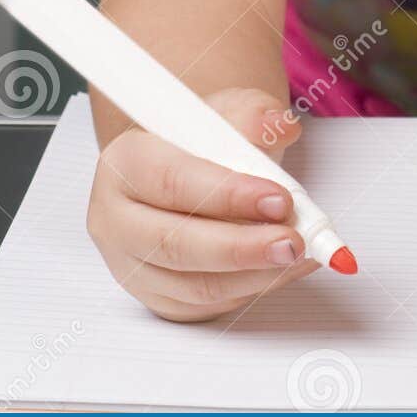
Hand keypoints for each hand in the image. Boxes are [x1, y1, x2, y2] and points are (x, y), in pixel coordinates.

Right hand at [87, 86, 317, 322]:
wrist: (184, 168)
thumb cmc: (199, 141)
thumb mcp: (224, 112)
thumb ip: (252, 114)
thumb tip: (279, 125)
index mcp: (125, 163)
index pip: (173, 182)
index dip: (229, 195)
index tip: (278, 200)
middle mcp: (117, 218)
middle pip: (176, 245)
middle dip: (242, 247)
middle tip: (292, 241)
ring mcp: (132, 265)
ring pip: (194, 285)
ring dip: (255, 274)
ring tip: (298, 254)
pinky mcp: (157, 297)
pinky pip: (206, 305)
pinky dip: (252, 289)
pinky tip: (284, 269)